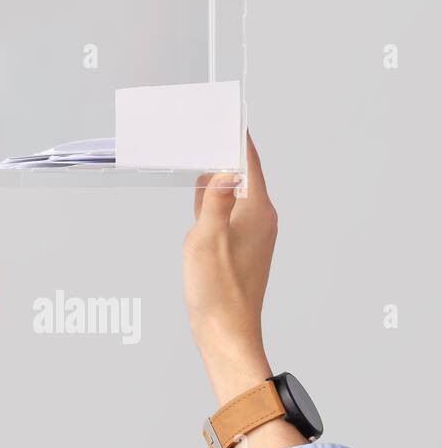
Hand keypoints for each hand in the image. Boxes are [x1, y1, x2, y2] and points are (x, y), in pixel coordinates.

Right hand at [183, 133, 304, 447]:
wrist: (225, 336)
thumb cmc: (217, 293)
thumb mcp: (206, 239)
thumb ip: (212, 200)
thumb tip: (220, 168)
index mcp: (257, 211)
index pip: (247, 161)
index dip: (234, 134)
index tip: (225, 111)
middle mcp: (259, 219)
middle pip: (237, 173)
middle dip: (216, 154)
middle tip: (192, 132)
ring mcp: (251, 234)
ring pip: (228, 194)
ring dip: (210, 182)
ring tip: (189, 163)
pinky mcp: (240, 247)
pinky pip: (224, 213)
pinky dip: (208, 204)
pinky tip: (193, 207)